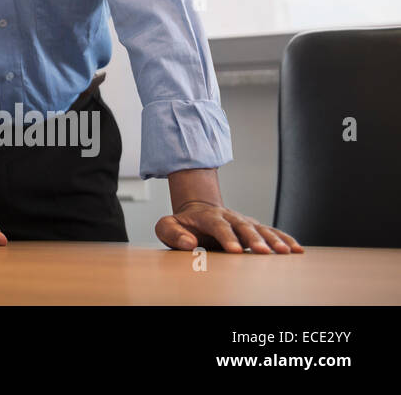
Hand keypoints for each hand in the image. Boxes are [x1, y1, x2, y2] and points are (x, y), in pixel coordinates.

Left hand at [156, 201, 302, 253]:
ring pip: (261, 229)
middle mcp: (230, 217)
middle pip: (244, 227)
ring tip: (286, 252)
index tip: (235, 251)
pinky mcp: (254, 228)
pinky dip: (285, 239)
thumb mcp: (167, 226)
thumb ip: (172, 232)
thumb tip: (188, 242)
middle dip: (254, 240)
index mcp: (208, 217)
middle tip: (263, 252)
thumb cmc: (183, 224)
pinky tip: (297, 249)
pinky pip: (272, 232)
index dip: (227, 238)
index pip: (219, 227)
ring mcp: (244, 222)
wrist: (198, 210)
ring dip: (274, 240)